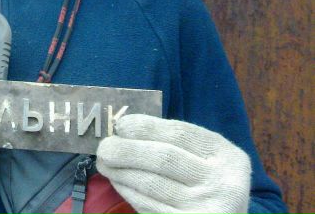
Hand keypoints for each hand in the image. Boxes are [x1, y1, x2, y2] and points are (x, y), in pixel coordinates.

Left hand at [96, 114, 250, 213]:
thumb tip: (124, 128)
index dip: (145, 126)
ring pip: (152, 184)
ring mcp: (206, 208)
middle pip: (164, 158)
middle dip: (126, 150)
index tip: (120, 124)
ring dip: (121, 172)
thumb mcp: (204, 157)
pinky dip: (129, 192)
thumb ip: (173, 142)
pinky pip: (149, 206)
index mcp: (226, 156)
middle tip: (104, 147)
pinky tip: (119, 183)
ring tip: (105, 164)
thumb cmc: (206, 181)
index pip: (180, 133)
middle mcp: (221, 183)